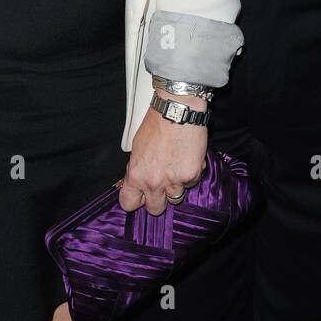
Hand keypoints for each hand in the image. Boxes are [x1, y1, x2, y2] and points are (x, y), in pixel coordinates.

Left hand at [119, 94, 207, 215]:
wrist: (177, 110)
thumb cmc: (156, 124)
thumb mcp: (137, 148)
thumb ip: (137, 168)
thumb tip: (138, 180)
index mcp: (136, 176)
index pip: (128, 204)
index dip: (134, 200)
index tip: (139, 196)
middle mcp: (154, 183)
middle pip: (155, 209)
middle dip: (158, 199)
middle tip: (161, 185)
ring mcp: (174, 181)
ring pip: (175, 199)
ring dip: (176, 187)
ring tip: (176, 168)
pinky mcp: (192, 175)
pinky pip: (191, 183)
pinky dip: (189, 174)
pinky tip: (187, 158)